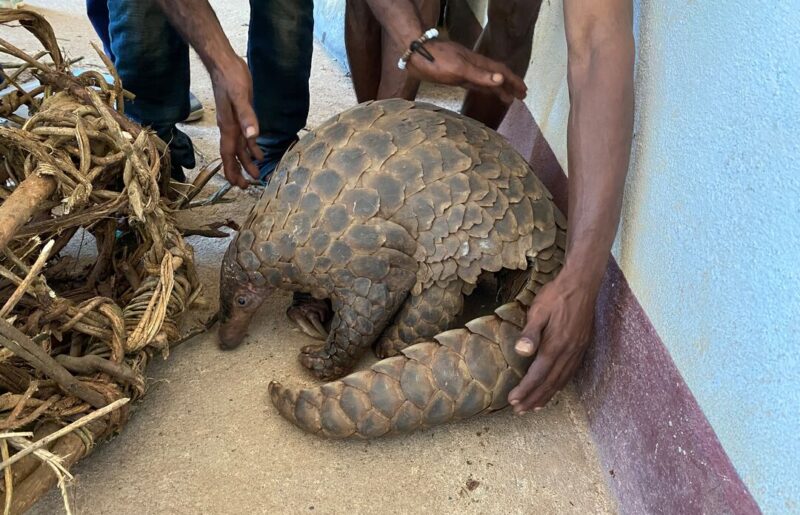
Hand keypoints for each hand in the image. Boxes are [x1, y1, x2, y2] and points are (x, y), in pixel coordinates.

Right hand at [209, 57, 262, 188]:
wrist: (224, 64)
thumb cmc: (231, 78)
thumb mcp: (241, 97)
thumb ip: (247, 117)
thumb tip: (253, 137)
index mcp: (228, 126)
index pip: (228, 154)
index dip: (232, 170)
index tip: (238, 185)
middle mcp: (229, 127)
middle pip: (232, 155)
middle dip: (239, 171)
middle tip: (247, 186)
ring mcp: (233, 122)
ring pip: (239, 148)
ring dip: (247, 162)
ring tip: (257, 174)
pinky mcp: (239, 116)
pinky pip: (245, 137)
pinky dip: (252, 147)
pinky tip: (259, 153)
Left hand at [407, 40, 526, 103]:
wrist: (415, 55)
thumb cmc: (437, 61)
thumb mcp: (459, 69)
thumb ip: (480, 76)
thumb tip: (501, 80)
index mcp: (478, 64)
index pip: (501, 73)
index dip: (513, 82)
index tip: (523, 92)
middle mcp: (474, 67)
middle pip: (497, 77)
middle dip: (510, 86)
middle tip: (521, 97)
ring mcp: (465, 72)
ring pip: (487, 81)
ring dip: (499, 89)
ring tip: (508, 99)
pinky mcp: (455, 76)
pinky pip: (476, 84)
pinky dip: (484, 89)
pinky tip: (485, 92)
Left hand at [507, 272, 597, 412]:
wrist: (582, 284)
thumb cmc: (556, 295)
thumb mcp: (539, 310)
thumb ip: (530, 333)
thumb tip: (521, 352)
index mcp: (555, 344)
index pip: (538, 374)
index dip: (525, 389)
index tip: (513, 401)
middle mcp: (568, 352)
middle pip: (550, 382)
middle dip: (534, 398)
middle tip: (520, 410)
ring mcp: (577, 351)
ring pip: (561, 380)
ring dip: (547, 395)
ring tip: (534, 407)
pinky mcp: (581, 347)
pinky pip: (570, 373)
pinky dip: (560, 385)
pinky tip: (554, 389)